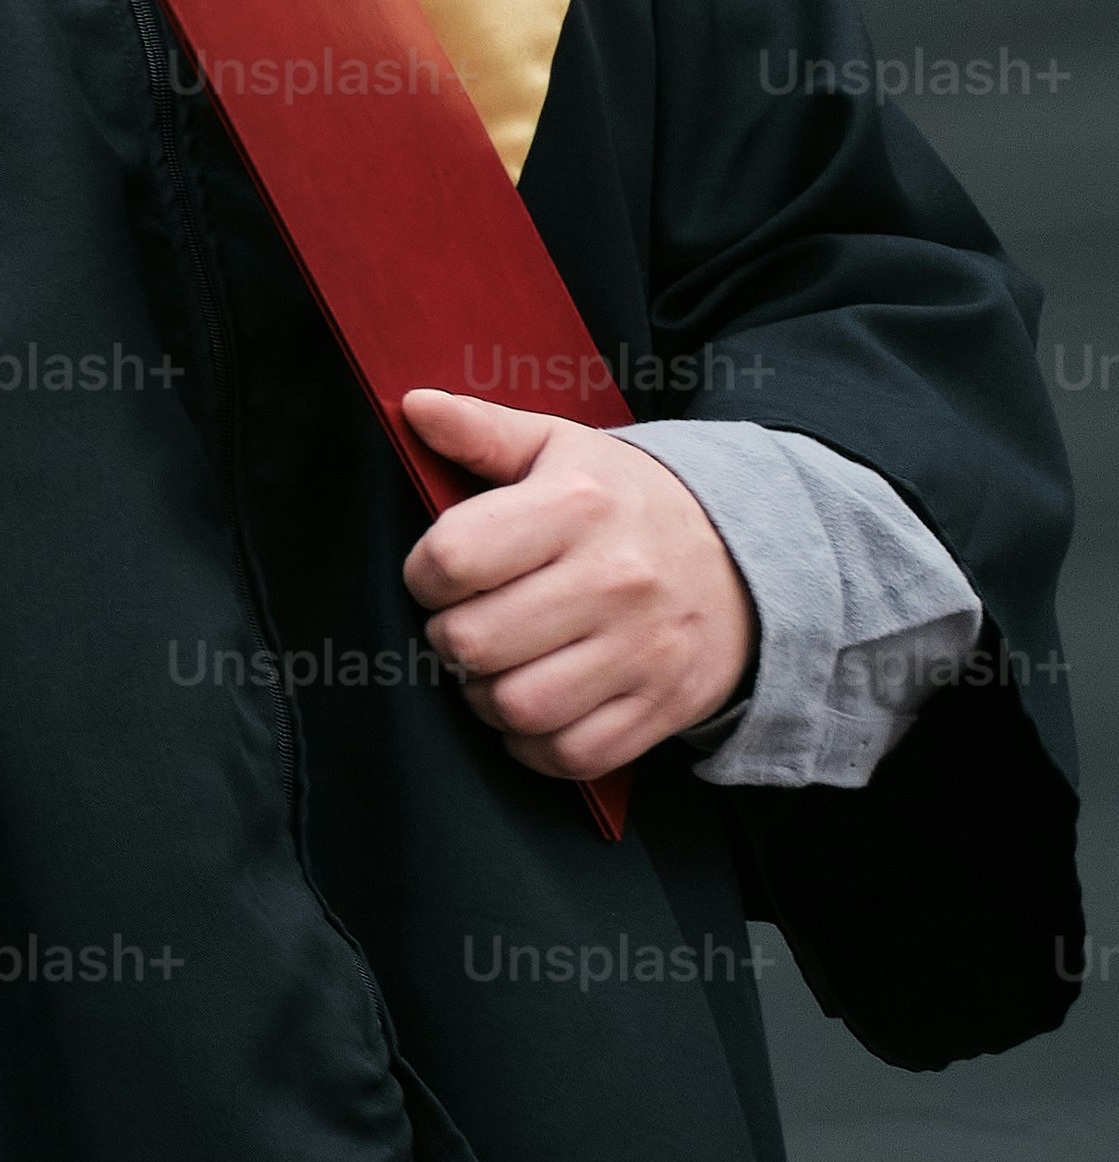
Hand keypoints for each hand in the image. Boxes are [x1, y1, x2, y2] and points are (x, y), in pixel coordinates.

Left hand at [399, 386, 750, 784]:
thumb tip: (415, 407)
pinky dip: (534, 744)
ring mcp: (645, 650)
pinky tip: (530, 707)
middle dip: (447, 638)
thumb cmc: (626, 503)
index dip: (424, 574)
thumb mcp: (561, 449)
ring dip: (483, 696)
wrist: (747, 557)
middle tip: (464, 623)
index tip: (440, 574)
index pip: (454, 558)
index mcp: (579, 506)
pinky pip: (571, 754)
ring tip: (493, 666)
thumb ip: (482, 431)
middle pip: (474, 641)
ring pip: (517, 706)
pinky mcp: (664, 705)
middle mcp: (616, 580)